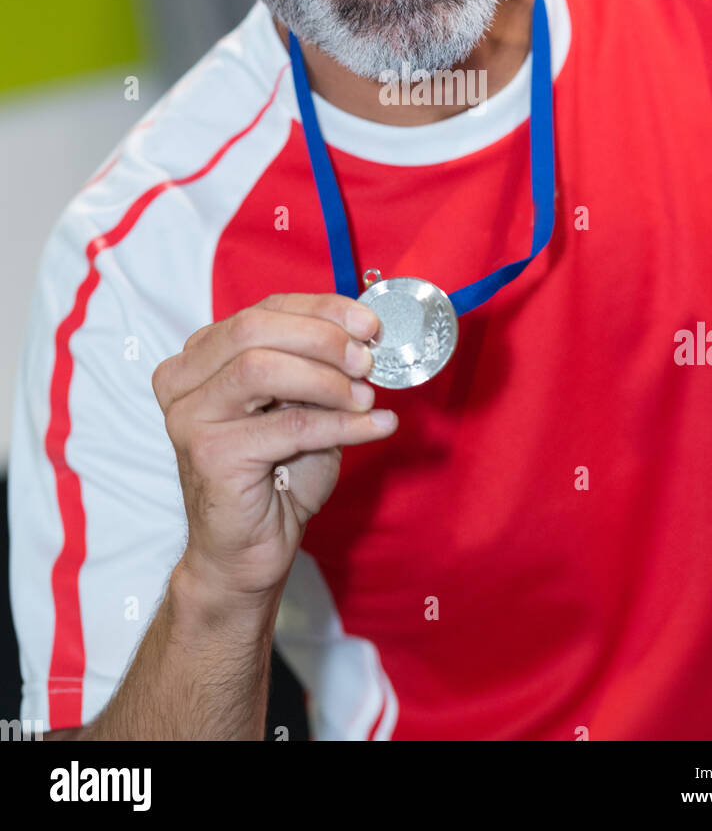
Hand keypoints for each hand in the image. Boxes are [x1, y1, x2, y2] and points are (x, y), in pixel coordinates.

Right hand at [152, 292, 394, 601]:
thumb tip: (364, 336)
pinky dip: (341, 424)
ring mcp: (189, 417)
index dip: (322, 310)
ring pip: (262, 369)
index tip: (369, 324)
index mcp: (200, 356)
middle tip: (367, 360)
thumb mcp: (298, 405)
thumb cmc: (274, 475)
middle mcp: (183, 380)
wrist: (246, 552)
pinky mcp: (209, 455)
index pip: (263, 310)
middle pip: (255, 329)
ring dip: (327, 380)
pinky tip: (375, 426)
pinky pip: (286, 426)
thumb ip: (317, 367)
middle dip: (322, 337)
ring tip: (366, 397)